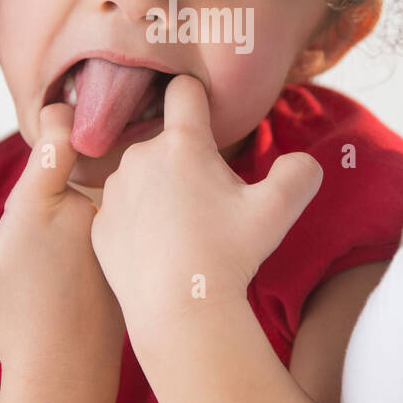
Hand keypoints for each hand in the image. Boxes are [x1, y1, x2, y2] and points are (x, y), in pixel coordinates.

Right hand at [0, 103, 123, 385]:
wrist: (69, 369)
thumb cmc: (12, 322)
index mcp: (41, 202)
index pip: (60, 134)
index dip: (58, 117)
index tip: (56, 115)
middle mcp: (84, 207)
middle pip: (77, 171)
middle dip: (60, 185)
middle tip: (41, 228)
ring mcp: (113, 229)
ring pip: (97, 201)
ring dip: (83, 213)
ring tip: (63, 258)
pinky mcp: (133, 250)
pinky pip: (120, 225)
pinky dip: (109, 234)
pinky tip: (85, 272)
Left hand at [90, 75, 322, 336]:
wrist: (179, 311)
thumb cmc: (229, 256)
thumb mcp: (279, 211)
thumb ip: (300, 173)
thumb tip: (303, 163)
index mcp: (182, 143)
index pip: (184, 90)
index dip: (199, 98)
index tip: (207, 115)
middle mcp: (140, 157)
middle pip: (166, 142)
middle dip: (187, 161)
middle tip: (210, 203)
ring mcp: (114, 191)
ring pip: (142, 176)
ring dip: (161, 191)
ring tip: (184, 232)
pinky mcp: (99, 224)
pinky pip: (124, 211)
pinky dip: (140, 223)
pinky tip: (159, 252)